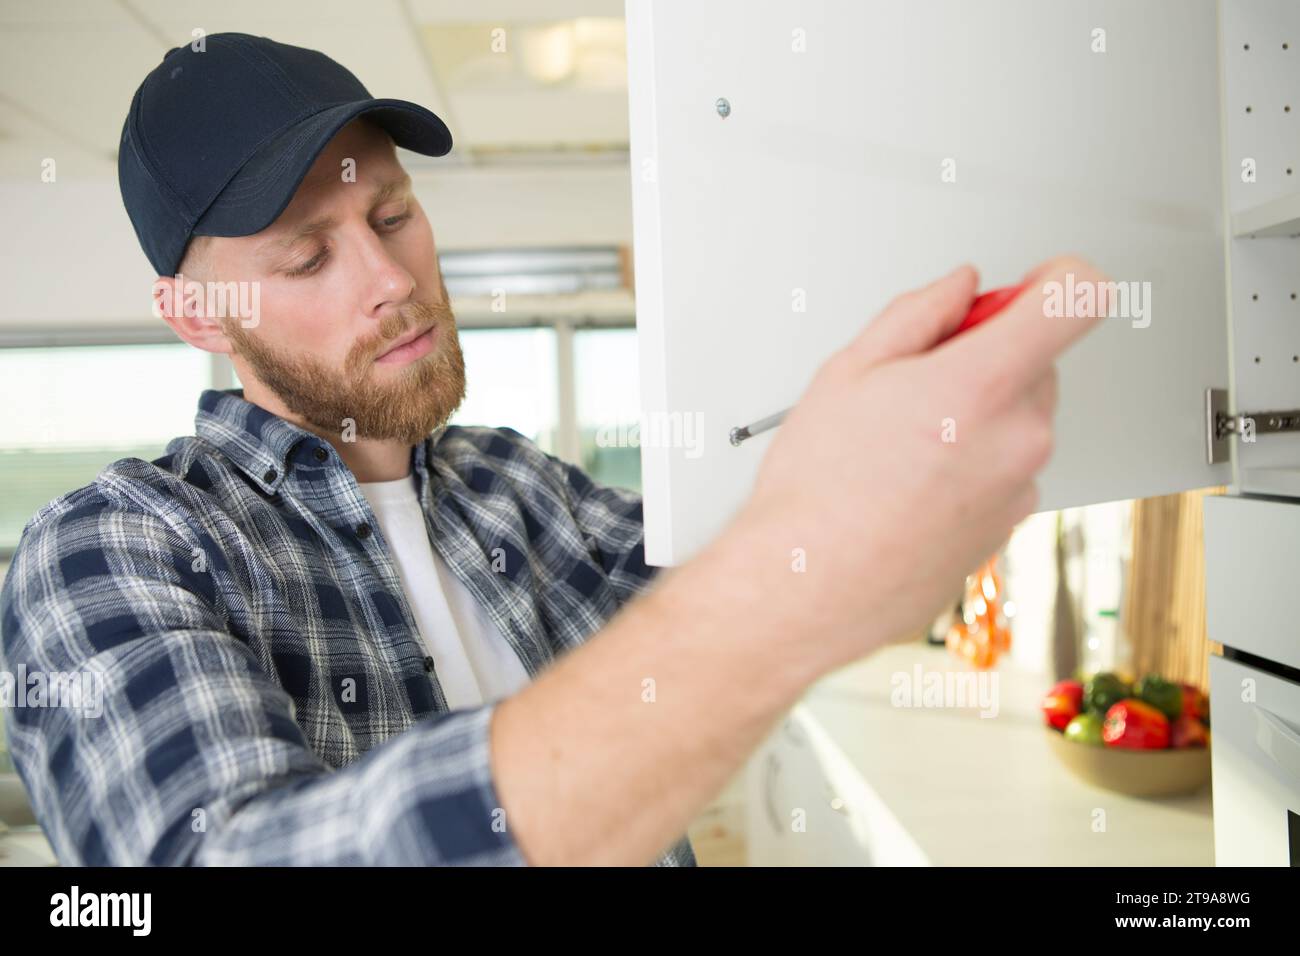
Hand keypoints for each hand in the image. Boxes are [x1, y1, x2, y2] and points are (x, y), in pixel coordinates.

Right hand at [735, 256, 1109, 671]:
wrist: (807, 588)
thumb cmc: (816, 492)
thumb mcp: (847, 371)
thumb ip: (918, 313)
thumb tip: (959, 289)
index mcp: (982, 385)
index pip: (1078, 298)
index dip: (1057, 277)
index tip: (1032, 285)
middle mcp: (1019, 438)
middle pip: (1040, 361)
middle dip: (989, 355)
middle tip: (917, 379)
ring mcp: (1020, 488)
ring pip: (1018, 419)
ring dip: (976, 415)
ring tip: (900, 444)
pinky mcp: (1009, 527)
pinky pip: (1004, 469)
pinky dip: (970, 464)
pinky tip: (910, 483)